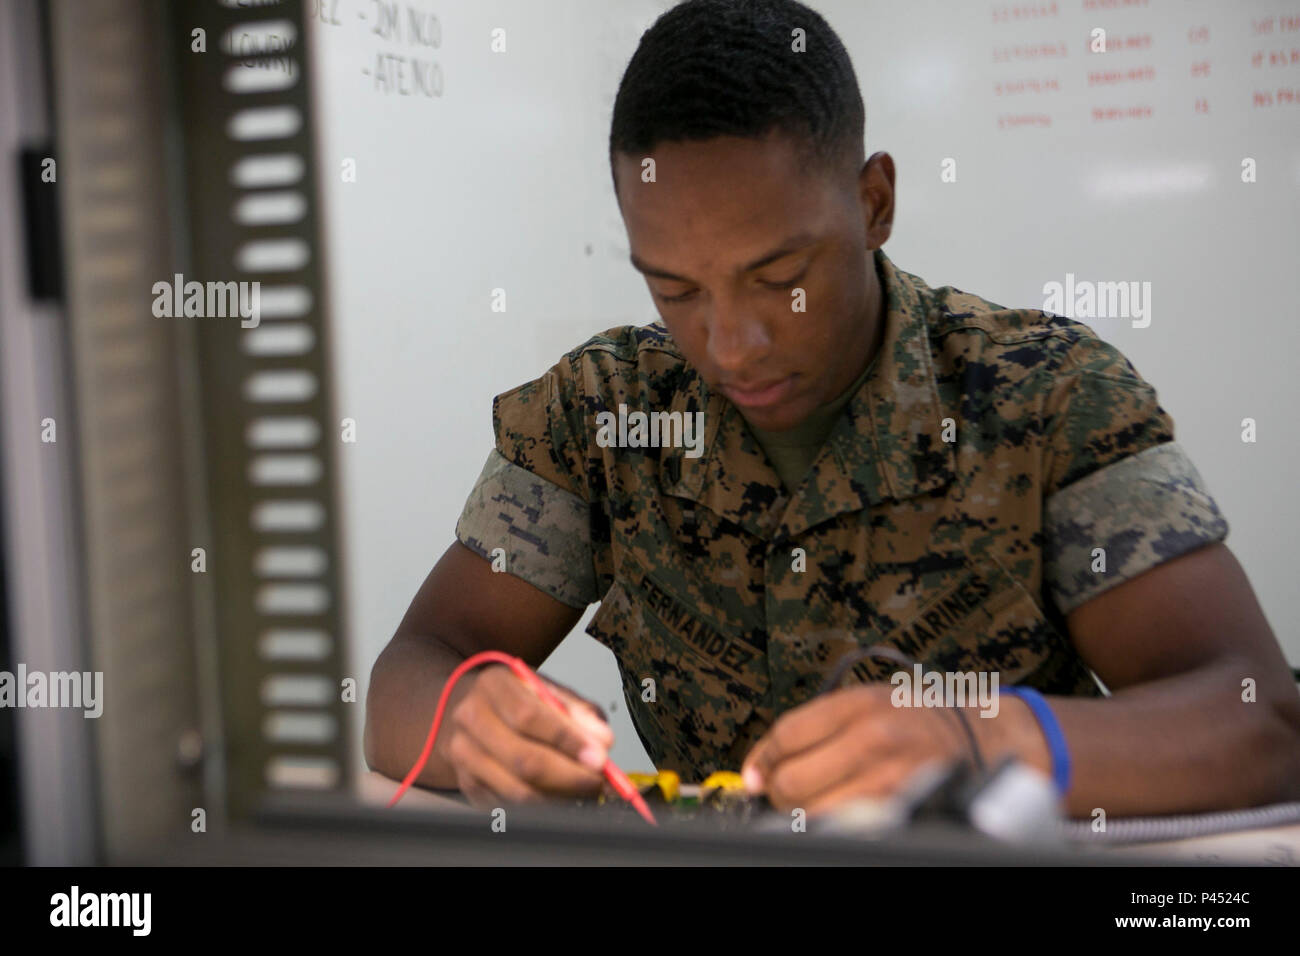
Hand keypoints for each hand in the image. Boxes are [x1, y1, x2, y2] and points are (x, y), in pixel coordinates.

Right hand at [441, 664, 614, 807]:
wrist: (476, 710)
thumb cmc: (519, 700)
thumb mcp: (550, 691)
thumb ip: (580, 712)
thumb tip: (602, 741)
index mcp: (494, 684)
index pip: (529, 716)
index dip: (567, 741)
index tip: (598, 757)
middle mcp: (471, 717)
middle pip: (522, 759)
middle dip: (568, 777)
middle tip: (596, 782)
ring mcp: (463, 753)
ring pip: (515, 790)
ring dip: (558, 798)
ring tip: (583, 792)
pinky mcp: (466, 783)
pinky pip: (508, 807)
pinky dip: (540, 809)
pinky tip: (558, 798)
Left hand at [740, 685, 994, 815]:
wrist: (979, 735)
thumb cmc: (914, 718)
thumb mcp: (864, 702)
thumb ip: (811, 727)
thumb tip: (756, 770)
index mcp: (858, 703)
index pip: (786, 734)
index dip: (762, 760)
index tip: (756, 776)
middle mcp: (874, 736)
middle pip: (793, 778)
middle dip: (781, 792)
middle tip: (788, 794)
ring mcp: (890, 776)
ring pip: (814, 810)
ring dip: (805, 814)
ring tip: (815, 805)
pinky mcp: (902, 808)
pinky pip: (847, 827)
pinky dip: (835, 825)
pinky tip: (841, 815)